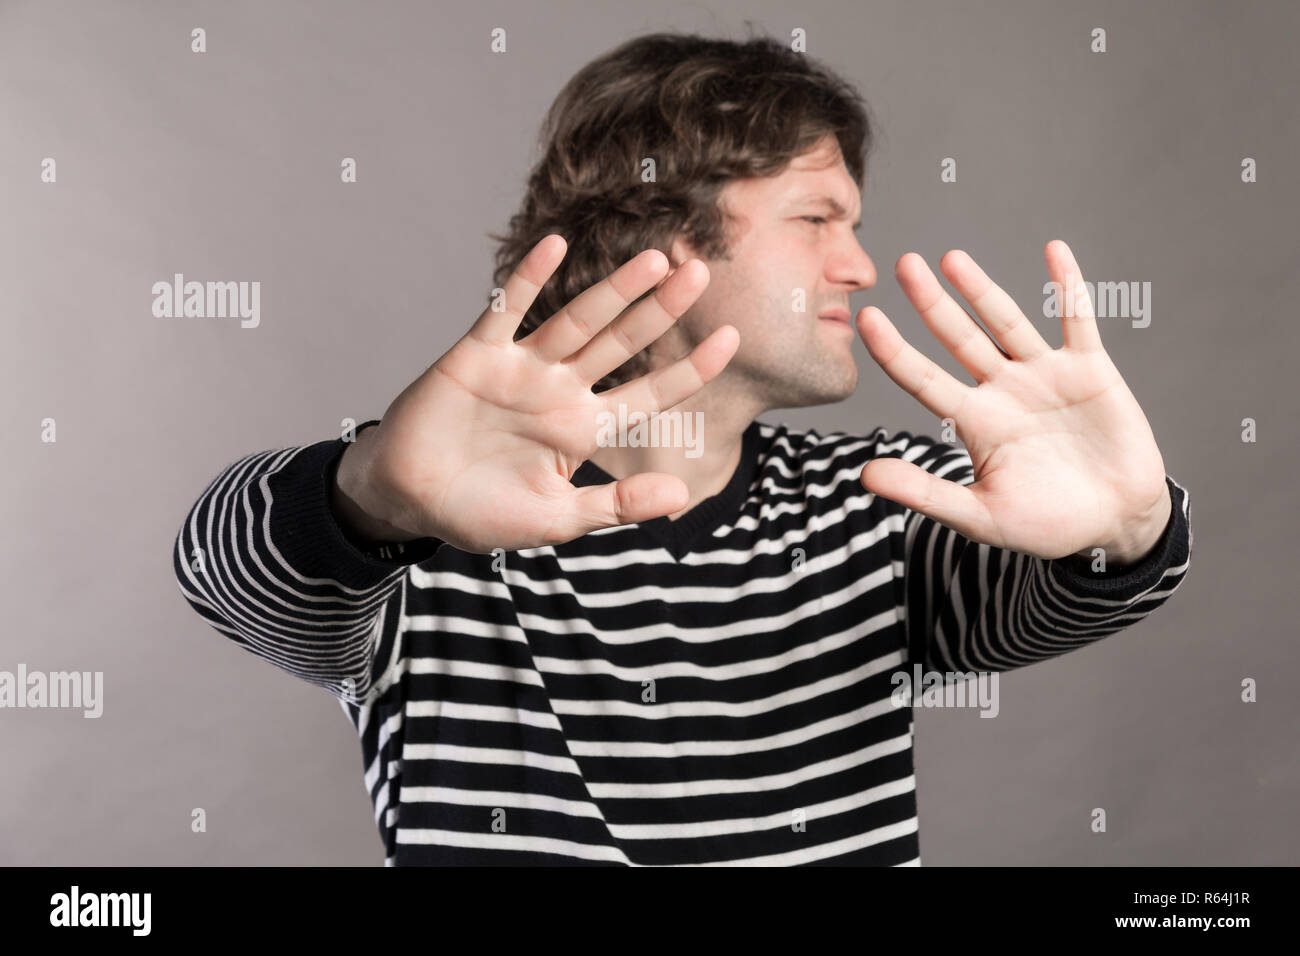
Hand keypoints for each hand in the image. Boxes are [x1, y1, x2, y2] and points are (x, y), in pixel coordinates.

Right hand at [334, 235, 737, 553]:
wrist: (410, 501)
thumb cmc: (482, 512)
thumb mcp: (557, 518)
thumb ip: (615, 504)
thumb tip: (680, 495)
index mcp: (585, 429)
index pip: (650, 395)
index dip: (690, 369)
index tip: (732, 340)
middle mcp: (561, 391)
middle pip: (622, 344)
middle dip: (660, 310)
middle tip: (700, 272)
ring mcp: (521, 369)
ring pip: (577, 321)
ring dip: (613, 289)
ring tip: (654, 259)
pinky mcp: (476, 356)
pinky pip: (506, 312)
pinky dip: (528, 280)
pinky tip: (556, 247)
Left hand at [857, 240, 1170, 563]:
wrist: (1114, 524)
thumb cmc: (1045, 524)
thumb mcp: (980, 516)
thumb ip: (926, 493)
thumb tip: (864, 477)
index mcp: (973, 422)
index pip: (923, 379)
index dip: (895, 351)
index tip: (866, 319)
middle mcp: (1002, 390)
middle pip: (958, 338)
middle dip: (931, 304)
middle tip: (903, 264)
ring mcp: (1044, 375)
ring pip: (1006, 323)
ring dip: (981, 290)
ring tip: (952, 259)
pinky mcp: (1090, 370)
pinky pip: (1076, 321)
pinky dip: (1067, 286)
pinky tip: (1054, 250)